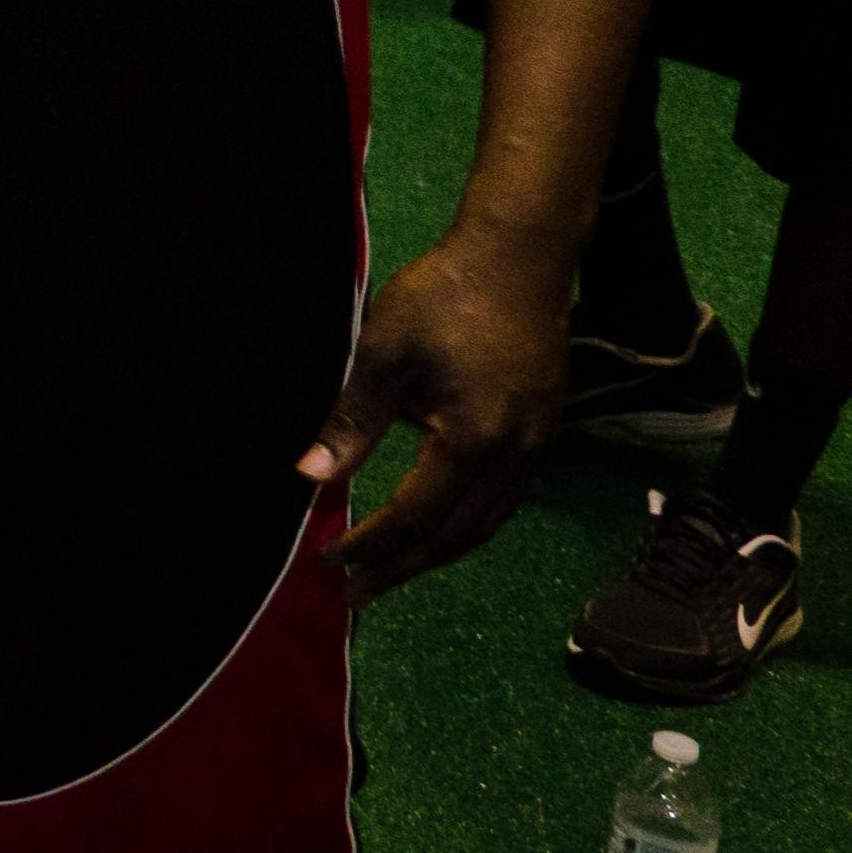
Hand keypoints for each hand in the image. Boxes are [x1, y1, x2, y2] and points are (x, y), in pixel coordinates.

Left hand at [307, 225, 567, 598]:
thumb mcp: (384, 353)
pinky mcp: (542, 433)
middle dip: (402, 567)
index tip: (329, 561)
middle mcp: (513, 457)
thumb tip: (310, 478)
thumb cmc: (444, 296)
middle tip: (355, 595)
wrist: (519, 257)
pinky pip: (502, 501)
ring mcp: (536, 448)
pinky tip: (438, 528)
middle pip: (453, 535)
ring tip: (390, 573)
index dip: (370, 544)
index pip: (414, 516)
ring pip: (484, 525)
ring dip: (435, 554)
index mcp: (473, 442)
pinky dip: (465, 525)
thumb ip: (351, 420)